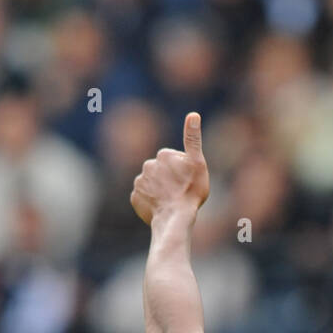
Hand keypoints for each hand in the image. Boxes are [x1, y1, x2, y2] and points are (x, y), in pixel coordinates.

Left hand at [130, 111, 209, 226]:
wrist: (175, 219)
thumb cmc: (190, 192)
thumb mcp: (198, 164)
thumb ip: (193, 139)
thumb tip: (193, 114)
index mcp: (163, 155)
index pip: (173, 161)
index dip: (182, 171)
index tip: (188, 182)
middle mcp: (148, 165)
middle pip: (161, 172)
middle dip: (168, 180)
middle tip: (179, 193)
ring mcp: (139, 182)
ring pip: (151, 184)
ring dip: (159, 191)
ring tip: (170, 202)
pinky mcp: (135, 198)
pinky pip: (143, 198)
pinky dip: (150, 202)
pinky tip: (160, 208)